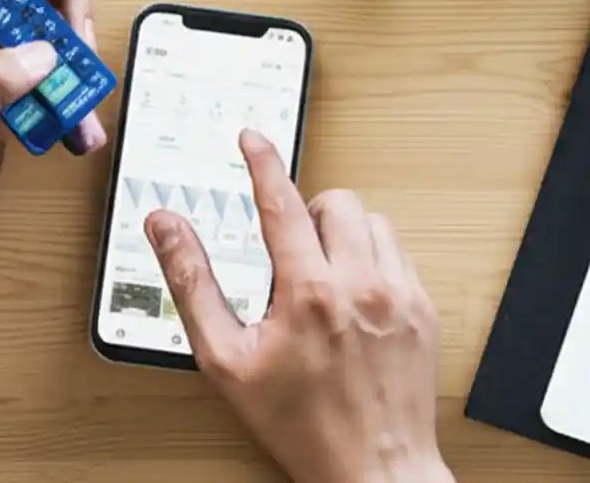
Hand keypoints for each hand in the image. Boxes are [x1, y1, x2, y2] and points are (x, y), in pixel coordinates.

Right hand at [144, 131, 452, 482]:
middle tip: (290, 252)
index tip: (252, 139)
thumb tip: (166, 228)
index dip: (262, 162)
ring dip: (343, 234)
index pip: (280, 201)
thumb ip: (193, 284)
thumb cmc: (300, 423)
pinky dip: (373, 259)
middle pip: (334, 202)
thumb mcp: (226, 359)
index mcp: (308, 292)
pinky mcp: (423, 308)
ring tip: (324, 275)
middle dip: (307, 213)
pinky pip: (399, 253)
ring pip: (372, 221)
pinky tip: (355, 296)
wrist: (373, 467)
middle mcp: (360, 284)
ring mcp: (399, 294)